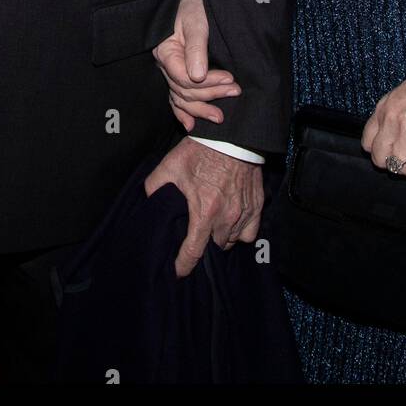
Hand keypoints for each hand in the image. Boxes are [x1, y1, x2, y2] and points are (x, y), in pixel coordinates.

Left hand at [144, 137, 263, 276]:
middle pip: (214, 248)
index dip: (183, 266)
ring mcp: (244, 213)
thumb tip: (149, 203)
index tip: (178, 271)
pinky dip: (240, 232)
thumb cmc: (202, 150)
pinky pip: (249, 233)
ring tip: (212, 226)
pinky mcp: (257, 206)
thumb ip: (154, 187)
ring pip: (231, 241)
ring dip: (221, 238)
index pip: (193, 253)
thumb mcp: (170, 165)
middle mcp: (227, 217)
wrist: (233, 134)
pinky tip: (231, 222)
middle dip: (203, 245)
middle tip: (196, 234)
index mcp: (205, 211)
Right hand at [153, 0, 242, 129]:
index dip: (208, 82)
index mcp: (165, 51)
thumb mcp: (196, 21)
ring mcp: (171, 70)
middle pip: (184, 90)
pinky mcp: (179, 72)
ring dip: (201, 108)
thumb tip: (198, 77)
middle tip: (235, 91)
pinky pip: (176, 97)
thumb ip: (196, 48)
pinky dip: (183, 112)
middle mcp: (165, 64)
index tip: (230, 78)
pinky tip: (191, 125)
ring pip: (181, 98)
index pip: (183, 78)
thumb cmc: (195, 4)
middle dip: (210, 94)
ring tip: (220, 116)